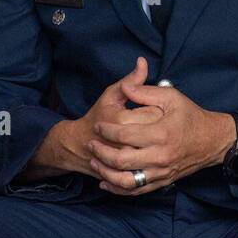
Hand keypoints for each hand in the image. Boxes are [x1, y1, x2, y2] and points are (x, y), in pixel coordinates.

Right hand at [60, 58, 165, 179]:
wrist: (79, 145)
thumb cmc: (97, 117)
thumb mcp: (110, 95)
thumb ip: (130, 80)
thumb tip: (143, 62)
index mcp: (121, 119)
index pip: (154, 113)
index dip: (157, 109)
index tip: (153, 109)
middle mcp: (125, 142)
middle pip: (157, 133)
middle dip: (158, 127)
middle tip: (153, 124)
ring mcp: (126, 162)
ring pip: (154, 153)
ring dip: (156, 145)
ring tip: (151, 139)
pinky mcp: (127, 175)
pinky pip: (147, 169)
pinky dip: (152, 161)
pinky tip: (149, 153)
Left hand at [87, 57, 235, 195]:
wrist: (213, 141)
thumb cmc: (190, 116)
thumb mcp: (171, 97)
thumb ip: (145, 91)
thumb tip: (125, 87)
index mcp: (162, 133)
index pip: (125, 135)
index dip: (107, 131)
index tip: (98, 126)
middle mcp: (161, 156)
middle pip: (122, 160)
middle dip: (101, 153)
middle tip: (91, 144)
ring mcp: (161, 171)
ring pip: (127, 181)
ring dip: (106, 173)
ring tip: (95, 162)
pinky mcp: (163, 181)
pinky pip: (137, 191)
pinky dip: (119, 189)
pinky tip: (106, 182)